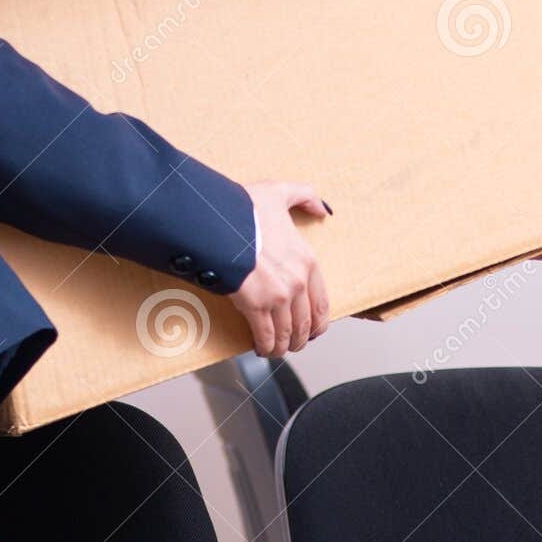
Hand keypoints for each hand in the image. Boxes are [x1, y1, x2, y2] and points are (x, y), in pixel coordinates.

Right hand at [229, 182, 331, 356]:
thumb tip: (323, 209)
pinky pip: (266, 335)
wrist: (218, 222)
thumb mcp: (280, 193)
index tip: (314, 329)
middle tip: (294, 343)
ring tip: (276, 348)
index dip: (318, 322)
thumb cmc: (243, 209)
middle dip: (301, 338)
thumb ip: (305, 196)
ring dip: (283, 346)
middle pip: (306, 323)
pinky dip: (266, 346)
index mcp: (306, 260)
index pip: (322, 302)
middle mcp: (297, 281)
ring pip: (288, 333)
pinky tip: (262, 348)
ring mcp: (278, 296)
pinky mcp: (255, 306)